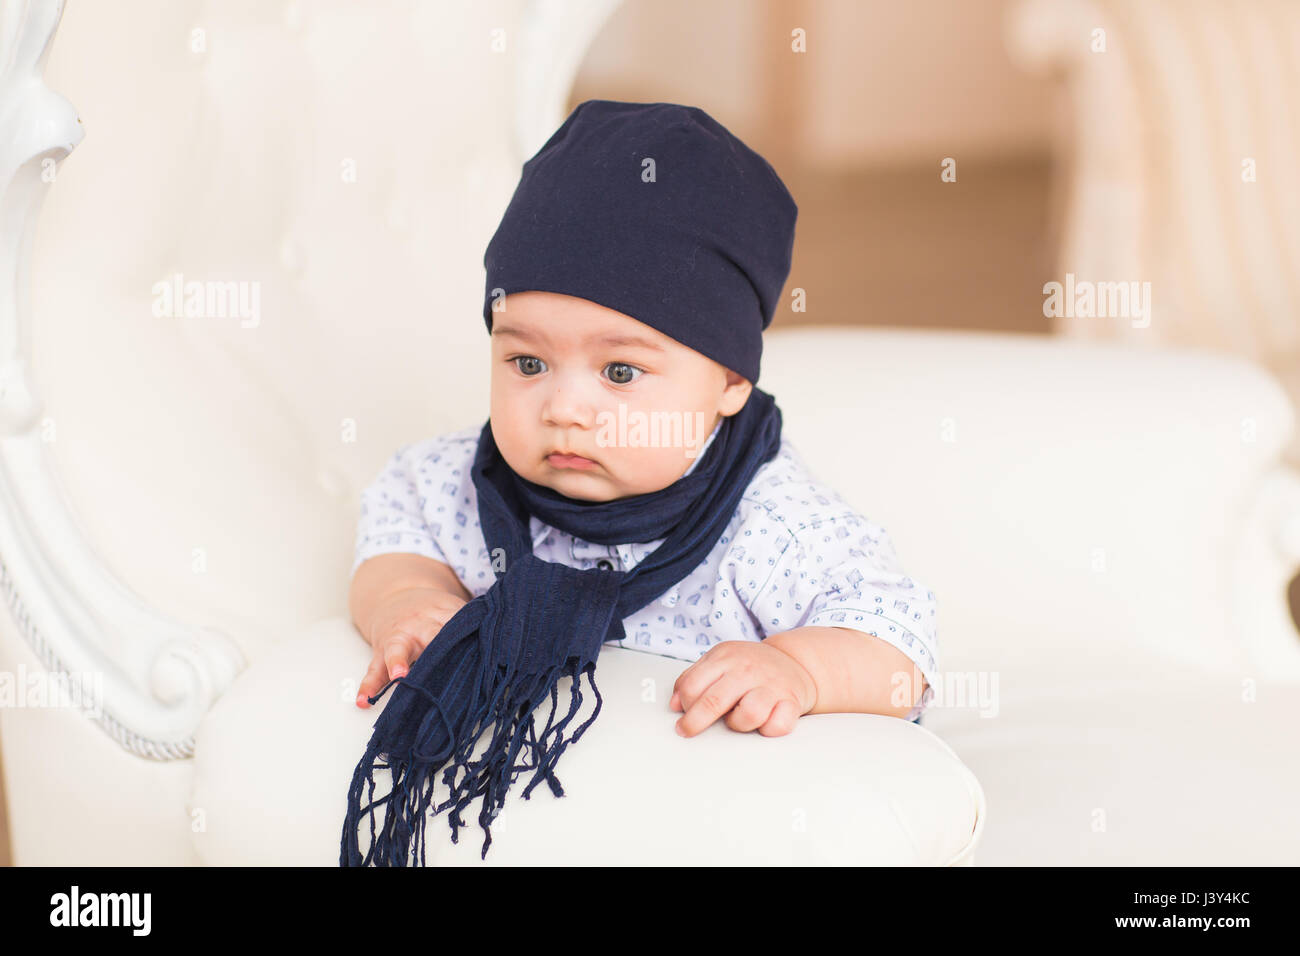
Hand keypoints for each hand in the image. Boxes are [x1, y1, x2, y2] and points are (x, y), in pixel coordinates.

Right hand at [356, 586, 468, 707]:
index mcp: (444, 614)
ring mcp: (399, 639)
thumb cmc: (435, 613)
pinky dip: (369, 686)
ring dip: (398, 662)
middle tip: (441, 662)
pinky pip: (374, 670)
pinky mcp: (381, 652)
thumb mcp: (455, 610)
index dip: (467, 636)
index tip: (479, 650)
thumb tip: (509, 653)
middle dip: (434, 646)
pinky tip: (364, 701)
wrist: (397, 597)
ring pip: (396, 649)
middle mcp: (420, 625)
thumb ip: (476, 628)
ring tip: (400, 676)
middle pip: (429, 635)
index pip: (458, 625)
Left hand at [669, 640, 817, 737]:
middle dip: (695, 722)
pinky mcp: (791, 702)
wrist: (794, 662)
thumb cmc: (751, 666)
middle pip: (714, 701)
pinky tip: (764, 721)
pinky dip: (769, 729)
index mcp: (726, 657)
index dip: (684, 705)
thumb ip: (694, 678)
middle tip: (687, 731)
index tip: (681, 717)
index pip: (694, 685)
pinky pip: (777, 725)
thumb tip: (675, 704)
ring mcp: (771, 685)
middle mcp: (748, 669)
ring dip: (738, 724)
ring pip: (748, 715)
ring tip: (738, 718)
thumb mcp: (720, 661)